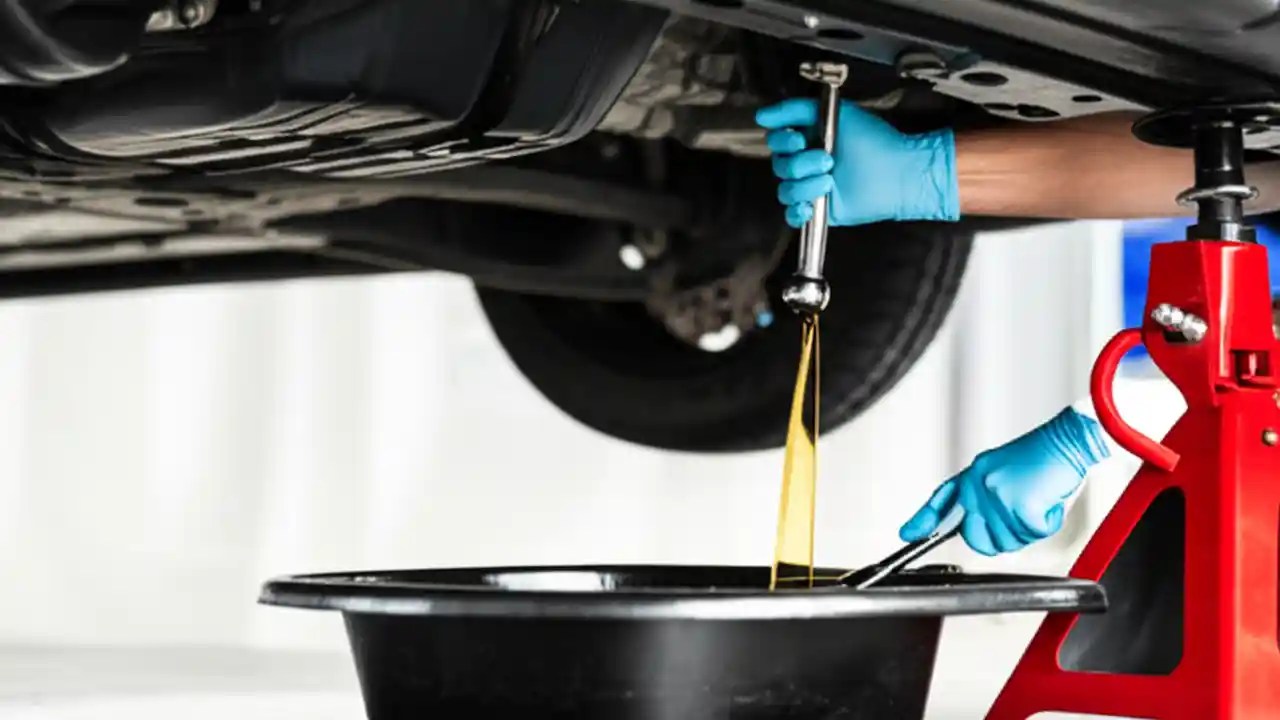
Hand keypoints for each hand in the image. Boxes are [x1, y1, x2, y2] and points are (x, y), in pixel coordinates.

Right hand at [755, 98, 959, 227]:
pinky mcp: (818, 209)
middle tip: (828, 160)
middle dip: (801, 163)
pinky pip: (791, 215)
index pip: (776, 140)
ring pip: (785, 190)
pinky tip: (812, 205)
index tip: (800, 139)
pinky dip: (797, 212)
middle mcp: (806, 162)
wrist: (898, 173)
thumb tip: (762, 116)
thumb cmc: (875, 142)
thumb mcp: (838, 113)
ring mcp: (811, 187)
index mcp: (808, 138)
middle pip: (778, 165)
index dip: (783, 140)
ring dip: (806, 185)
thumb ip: (799, 109)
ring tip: (831, 181)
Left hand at [899, 408, 1109, 555]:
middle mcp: (979, 484)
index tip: (908, 533)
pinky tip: (1049, 501)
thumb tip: (976, 527)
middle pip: (977, 539)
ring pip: (1008, 541)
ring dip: (1029, 529)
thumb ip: (985, 498)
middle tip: (1021, 517)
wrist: (1069, 440)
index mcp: (974, 474)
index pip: (942, 500)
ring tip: (1037, 500)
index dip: (923, 520)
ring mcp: (997, 495)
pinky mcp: (1020, 505)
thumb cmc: (1043, 459)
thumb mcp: (1003, 473)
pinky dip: (1048, 523)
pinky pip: (1033, 534)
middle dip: (1001, 538)